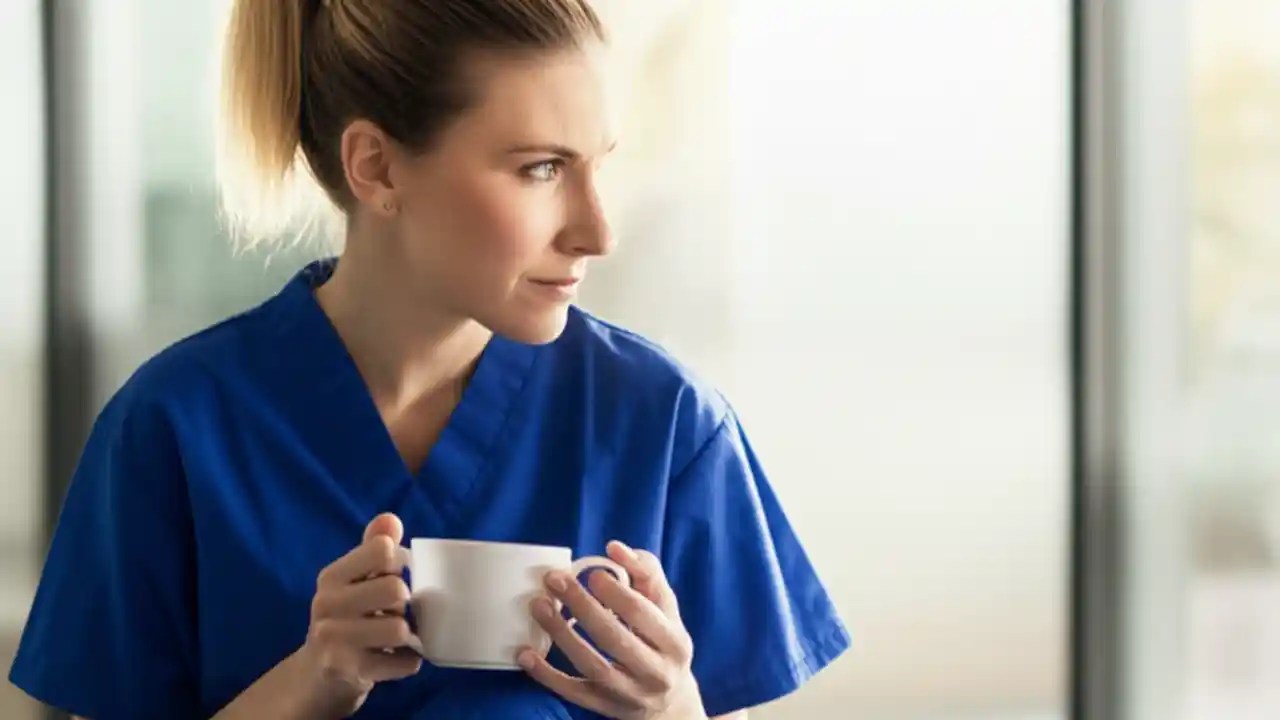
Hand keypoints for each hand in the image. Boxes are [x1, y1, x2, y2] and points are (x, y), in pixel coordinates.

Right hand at [297, 513, 420, 717]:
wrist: (318, 674)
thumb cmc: (347, 616)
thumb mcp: (354, 579)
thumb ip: (374, 546)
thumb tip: (390, 519)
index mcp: (332, 576)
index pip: (382, 549)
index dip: (398, 563)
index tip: (391, 576)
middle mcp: (327, 604)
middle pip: (395, 589)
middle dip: (405, 602)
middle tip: (394, 611)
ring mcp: (334, 640)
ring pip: (399, 628)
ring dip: (407, 634)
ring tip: (395, 634)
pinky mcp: (350, 671)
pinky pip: (404, 662)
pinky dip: (408, 661)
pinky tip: (395, 657)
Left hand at [519, 541, 705, 719]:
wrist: (670, 701)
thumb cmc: (661, 640)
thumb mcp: (665, 607)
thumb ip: (646, 572)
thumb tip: (616, 548)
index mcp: (675, 642)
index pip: (643, 613)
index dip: (616, 592)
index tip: (592, 572)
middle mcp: (656, 673)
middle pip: (615, 639)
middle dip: (583, 606)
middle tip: (555, 580)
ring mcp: (630, 695)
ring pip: (593, 666)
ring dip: (562, 634)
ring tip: (539, 606)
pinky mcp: (605, 707)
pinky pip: (573, 693)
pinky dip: (547, 674)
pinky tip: (526, 654)